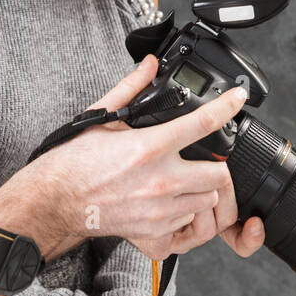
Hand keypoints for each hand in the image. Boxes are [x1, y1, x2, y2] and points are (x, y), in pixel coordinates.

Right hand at [26, 54, 249, 257]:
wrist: (56, 201)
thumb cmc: (76, 161)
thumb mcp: (102, 117)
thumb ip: (131, 88)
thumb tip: (149, 64)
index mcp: (150, 146)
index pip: (204, 123)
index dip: (229, 106)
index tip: (239, 98)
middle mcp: (160, 180)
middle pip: (219, 173)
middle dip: (217, 164)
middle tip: (204, 158)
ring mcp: (160, 209)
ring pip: (207, 200)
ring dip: (202, 189)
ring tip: (184, 180)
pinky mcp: (155, 230)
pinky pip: (188, 221)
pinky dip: (185, 210)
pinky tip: (168, 199)